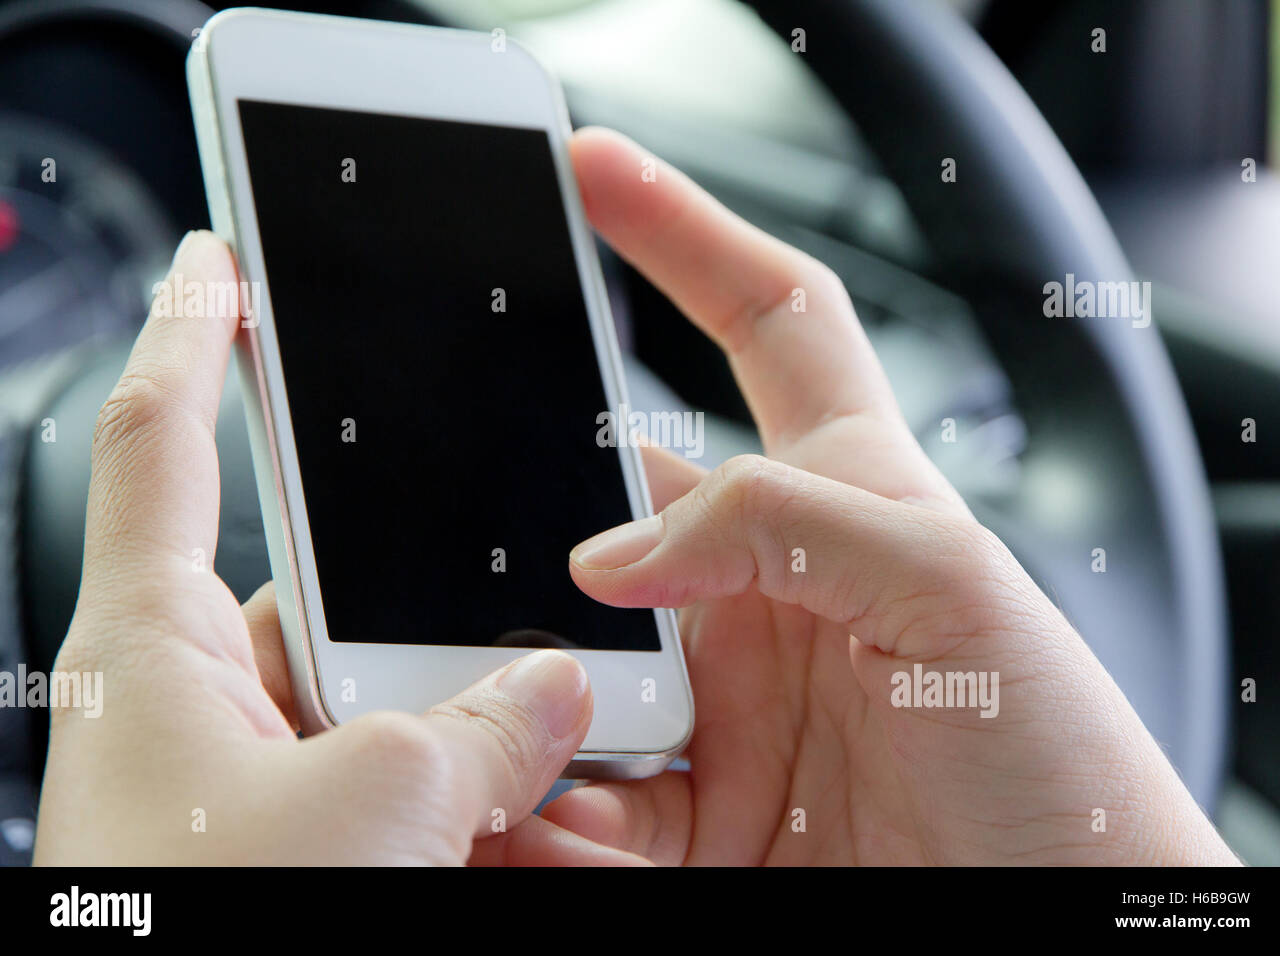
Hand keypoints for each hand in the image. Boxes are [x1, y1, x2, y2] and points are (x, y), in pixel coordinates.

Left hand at [34, 230, 645, 865]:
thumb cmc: (213, 934)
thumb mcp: (372, 815)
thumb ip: (479, 729)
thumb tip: (553, 691)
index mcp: (153, 651)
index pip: (161, 438)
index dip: (191, 331)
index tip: (217, 257)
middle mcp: (202, 707)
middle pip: (328, 594)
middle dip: (425, 605)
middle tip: (517, 625)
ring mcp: (257, 786)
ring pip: (386, 706)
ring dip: (468, 725)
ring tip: (541, 751)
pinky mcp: (304, 851)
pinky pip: (401, 788)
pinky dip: (464, 793)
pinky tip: (529, 818)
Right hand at [545, 127, 1237, 865]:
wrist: (1060, 917)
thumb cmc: (1057, 757)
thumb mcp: (954, 587)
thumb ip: (785, 526)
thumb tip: (611, 554)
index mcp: (843, 495)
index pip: (764, 323)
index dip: (683, 233)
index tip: (597, 170)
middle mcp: (767, 589)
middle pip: (610, 518)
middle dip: (523, 521)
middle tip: (447, 534)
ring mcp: (725, 701)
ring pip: (575, 669)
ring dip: (519, 690)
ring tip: (474, 712)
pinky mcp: (699, 811)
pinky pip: (584, 799)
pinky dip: (541, 810)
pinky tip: (521, 816)